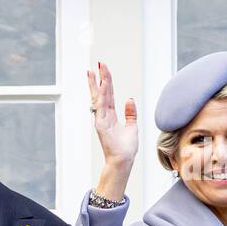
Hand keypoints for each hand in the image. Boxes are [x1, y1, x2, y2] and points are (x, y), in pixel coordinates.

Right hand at [87, 61, 136, 184]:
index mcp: (111, 115)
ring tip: (94, 71)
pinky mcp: (100, 124)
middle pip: (101, 93)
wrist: (123, 160)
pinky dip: (100, 95)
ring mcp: (101, 119)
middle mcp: (104, 116)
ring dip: (97, 83)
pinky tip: (101, 85)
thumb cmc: (126, 148)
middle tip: (98, 64)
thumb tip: (129, 99)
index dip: (107, 82)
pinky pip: (101, 106)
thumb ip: (130, 113)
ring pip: (99, 97)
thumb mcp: (132, 126)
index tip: (104, 70)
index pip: (108, 95)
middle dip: (99, 78)